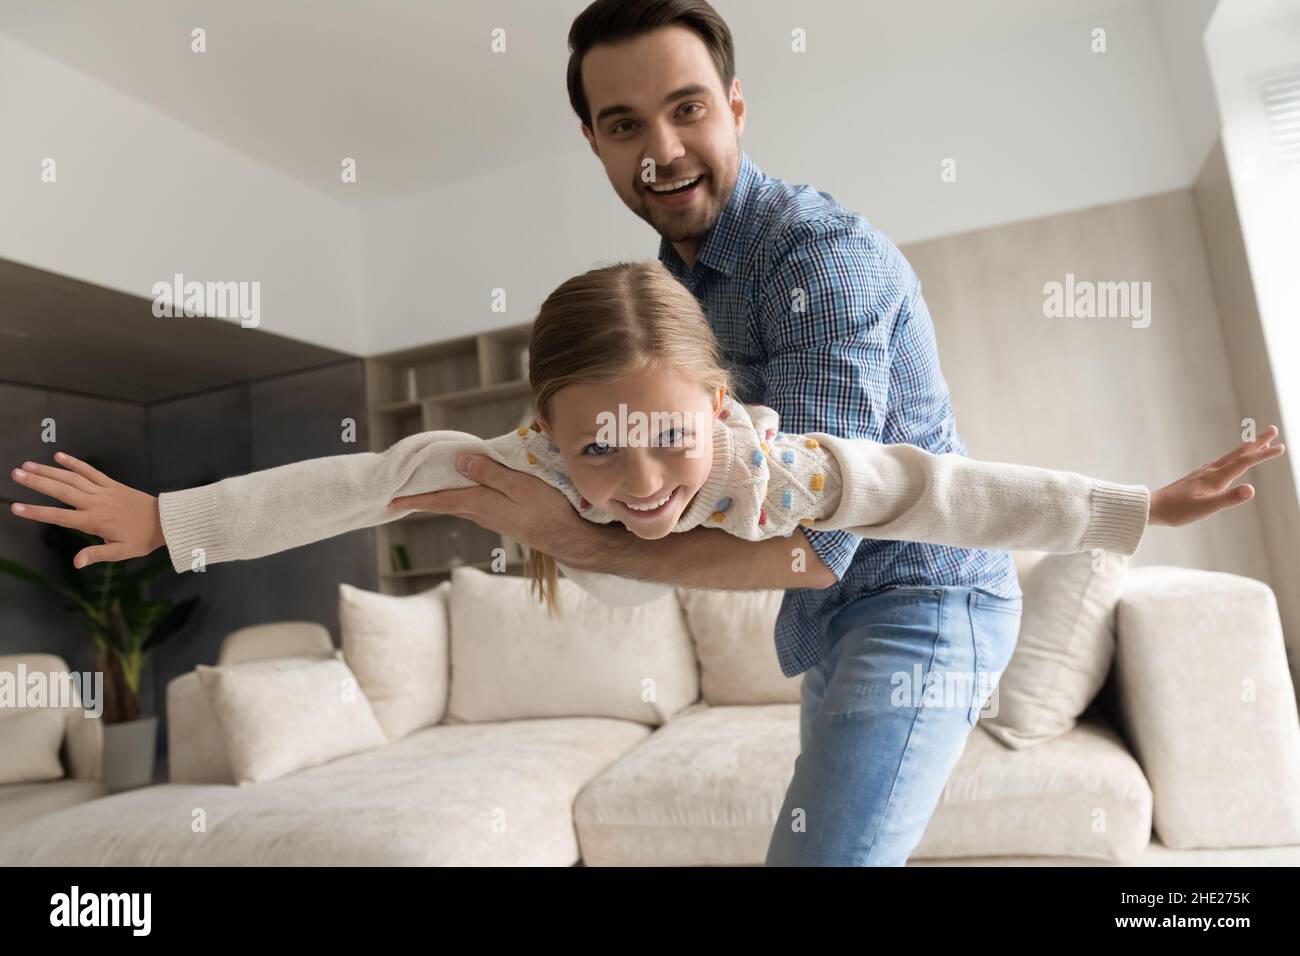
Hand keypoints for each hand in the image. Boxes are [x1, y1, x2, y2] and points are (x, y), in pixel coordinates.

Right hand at [8, 452, 165, 566]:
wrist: (165, 521)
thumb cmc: (141, 539)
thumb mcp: (120, 553)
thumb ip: (96, 555)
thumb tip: (76, 563)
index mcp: (94, 521)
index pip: (59, 517)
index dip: (37, 512)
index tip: (16, 508)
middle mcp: (95, 503)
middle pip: (61, 490)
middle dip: (37, 482)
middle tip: (15, 474)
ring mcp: (103, 491)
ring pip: (72, 478)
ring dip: (49, 470)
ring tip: (28, 465)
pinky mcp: (112, 483)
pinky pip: (91, 470)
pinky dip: (75, 463)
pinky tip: (58, 456)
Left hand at [387, 453, 601, 564]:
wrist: (567, 538)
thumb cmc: (548, 509)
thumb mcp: (520, 485)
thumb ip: (490, 473)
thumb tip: (459, 461)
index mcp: (480, 503)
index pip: (440, 500)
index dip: (415, 500)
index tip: (391, 501)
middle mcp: (481, 513)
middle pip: (445, 503)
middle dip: (423, 499)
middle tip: (400, 495)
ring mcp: (492, 518)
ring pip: (458, 505)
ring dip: (440, 498)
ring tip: (424, 492)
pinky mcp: (503, 518)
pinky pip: (473, 505)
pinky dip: (459, 497)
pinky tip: (463, 490)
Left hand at [1149, 426, 1284, 526]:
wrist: (1152, 507)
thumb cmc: (1178, 511)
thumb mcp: (1206, 509)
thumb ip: (1229, 499)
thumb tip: (1251, 489)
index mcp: (1216, 478)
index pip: (1245, 462)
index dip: (1263, 454)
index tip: (1281, 447)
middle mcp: (1211, 471)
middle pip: (1238, 453)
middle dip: (1257, 443)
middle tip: (1273, 429)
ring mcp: (1203, 473)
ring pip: (1230, 457)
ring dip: (1246, 449)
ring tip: (1257, 443)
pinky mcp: (1197, 478)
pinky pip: (1221, 463)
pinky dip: (1233, 458)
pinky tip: (1230, 462)